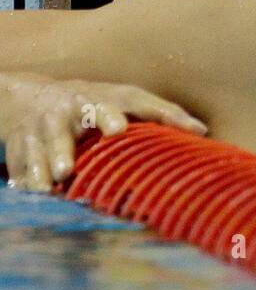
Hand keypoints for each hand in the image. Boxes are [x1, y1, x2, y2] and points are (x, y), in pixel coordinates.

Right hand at [0, 73, 206, 192]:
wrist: (36, 98)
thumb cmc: (99, 104)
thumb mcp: (128, 100)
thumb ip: (163, 114)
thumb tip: (203, 132)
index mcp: (99, 99)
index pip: (108, 105)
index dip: (112, 116)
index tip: (118, 130)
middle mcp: (67, 111)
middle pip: (62, 127)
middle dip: (64, 145)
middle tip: (67, 168)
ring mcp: (38, 128)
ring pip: (38, 148)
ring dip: (43, 164)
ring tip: (49, 184)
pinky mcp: (18, 146)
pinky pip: (18, 165)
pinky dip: (23, 178)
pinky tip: (30, 192)